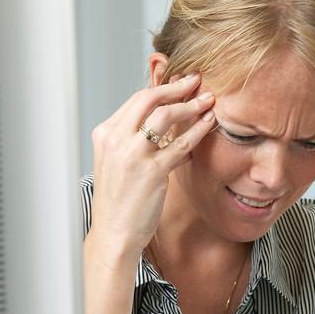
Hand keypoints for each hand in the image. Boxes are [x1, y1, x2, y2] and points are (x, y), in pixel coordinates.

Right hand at [89, 73, 216, 258]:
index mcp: (105, 134)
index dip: (162, 88)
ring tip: (208, 100)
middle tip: (196, 80)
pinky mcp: (152, 171)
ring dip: (190, 105)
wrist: (114, 233)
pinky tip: (209, 124)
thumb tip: (167, 122)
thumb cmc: (119, 200)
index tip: (180, 83)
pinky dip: (198, 131)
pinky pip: (181, 144)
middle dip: (176, 87)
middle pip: (149, 99)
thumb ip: (136, 140)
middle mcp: (115, 140)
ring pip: (165, 116)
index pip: (136, 100)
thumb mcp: (119, 162)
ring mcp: (132, 155)